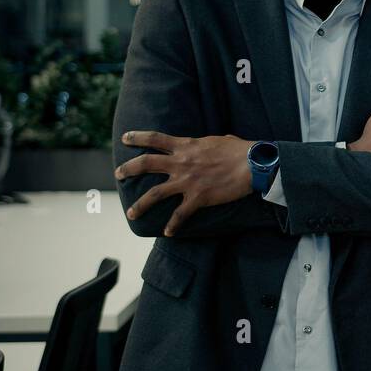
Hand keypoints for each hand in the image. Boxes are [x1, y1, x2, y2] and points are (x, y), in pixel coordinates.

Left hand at [115, 131, 252, 235]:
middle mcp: (181, 163)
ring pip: (155, 194)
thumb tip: (210, 143)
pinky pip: (180, 214)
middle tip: (118, 174)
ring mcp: (188, 181)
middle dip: (128, 169)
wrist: (252, 165)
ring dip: (140, 205)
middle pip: (146, 164)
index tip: (125, 139)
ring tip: (131, 214)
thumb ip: (206, 144)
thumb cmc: (240, 150)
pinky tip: (167, 232)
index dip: (137, 137)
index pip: (155, 139)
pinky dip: (173, 225)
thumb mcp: (218, 140)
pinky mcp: (198, 198)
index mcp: (186, 146)